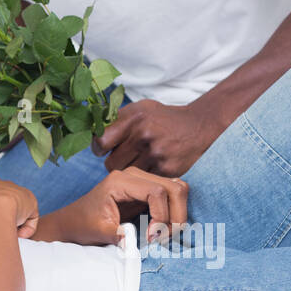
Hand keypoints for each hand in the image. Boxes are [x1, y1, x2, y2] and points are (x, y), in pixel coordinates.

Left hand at [64, 166, 188, 245]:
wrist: (74, 221)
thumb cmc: (83, 225)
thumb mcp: (98, 231)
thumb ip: (117, 235)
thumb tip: (133, 243)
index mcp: (120, 181)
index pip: (157, 191)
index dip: (162, 216)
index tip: (153, 238)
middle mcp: (134, 175)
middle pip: (174, 187)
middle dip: (176, 216)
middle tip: (163, 238)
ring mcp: (142, 180)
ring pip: (177, 189)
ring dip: (177, 214)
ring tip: (163, 234)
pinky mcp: (147, 189)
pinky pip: (172, 195)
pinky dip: (174, 213)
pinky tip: (161, 230)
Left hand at [92, 100, 219, 176]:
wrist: (200, 127)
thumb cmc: (163, 118)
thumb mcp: (141, 109)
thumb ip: (117, 119)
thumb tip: (90, 129)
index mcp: (134, 118)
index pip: (100, 141)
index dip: (98, 148)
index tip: (103, 148)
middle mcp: (144, 136)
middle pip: (111, 163)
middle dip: (114, 162)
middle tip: (123, 158)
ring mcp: (156, 154)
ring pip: (126, 175)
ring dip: (127, 173)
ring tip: (136, 163)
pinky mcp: (167, 170)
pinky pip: (143, 181)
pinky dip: (143, 178)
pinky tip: (149, 169)